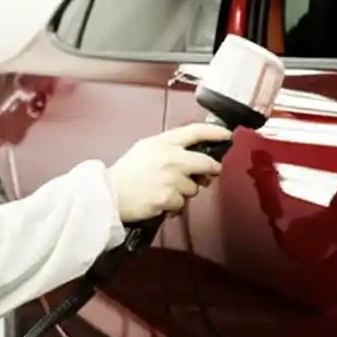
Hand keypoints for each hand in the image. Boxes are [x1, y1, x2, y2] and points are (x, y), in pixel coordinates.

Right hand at [106, 123, 231, 220]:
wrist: (110, 193)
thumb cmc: (127, 172)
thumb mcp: (146, 148)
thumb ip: (170, 148)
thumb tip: (194, 155)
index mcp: (164, 142)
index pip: (196, 131)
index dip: (214, 132)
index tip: (226, 135)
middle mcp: (171, 158)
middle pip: (206, 163)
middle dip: (211, 169)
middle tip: (209, 173)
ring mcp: (171, 179)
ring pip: (194, 187)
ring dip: (185, 191)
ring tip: (165, 189)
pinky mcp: (169, 197)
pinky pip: (182, 203)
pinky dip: (173, 205)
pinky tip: (160, 201)